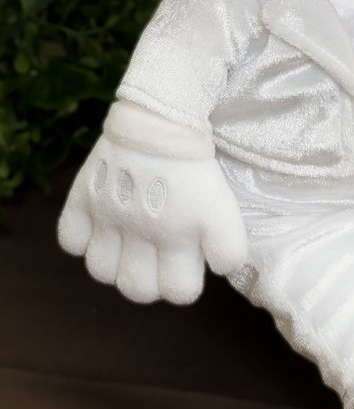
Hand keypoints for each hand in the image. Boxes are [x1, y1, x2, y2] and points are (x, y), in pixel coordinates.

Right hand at [58, 135, 247, 304]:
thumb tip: (218, 270)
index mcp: (183, 235)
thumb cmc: (199, 162)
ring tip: (129, 243)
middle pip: (137, 291)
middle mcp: (145, 232)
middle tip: (157, 259)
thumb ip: (226, 246)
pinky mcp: (84, 198)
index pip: (179, 293)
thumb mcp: (225, 207)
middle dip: (149, 282)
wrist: (164, 116)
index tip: (187, 264)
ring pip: (101, 272)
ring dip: (115, 264)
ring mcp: (110, 216)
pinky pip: (71, 241)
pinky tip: (102, 224)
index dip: (185, 284)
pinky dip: (83, 240)